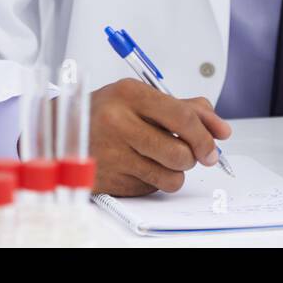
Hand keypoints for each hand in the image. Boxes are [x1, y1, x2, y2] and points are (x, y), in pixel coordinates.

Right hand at [86, 78, 231, 196]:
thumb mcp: (140, 97)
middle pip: (180, 153)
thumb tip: (220, 129)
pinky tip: (139, 165)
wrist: (62, 131)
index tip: (214, 145)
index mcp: (130, 94)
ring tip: (161, 158)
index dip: (205, 135)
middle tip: (187, 152)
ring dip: (174, 172)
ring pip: (171, 177)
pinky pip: (151, 188)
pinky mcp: (110, 180)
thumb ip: (184, 108)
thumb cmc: (106, 112)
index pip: (183, 118)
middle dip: (192, 156)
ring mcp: (112, 154)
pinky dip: (153, 180)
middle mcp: (119, 123)